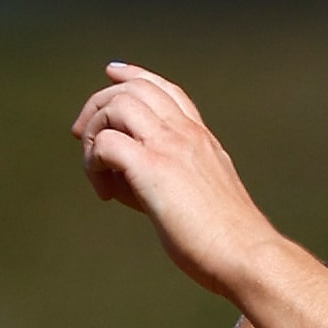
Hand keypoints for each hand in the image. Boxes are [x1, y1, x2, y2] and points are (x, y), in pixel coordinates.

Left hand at [71, 62, 287, 297]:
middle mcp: (186, 133)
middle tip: (81, 134)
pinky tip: (104, 191)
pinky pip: (107, 143)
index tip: (113, 73)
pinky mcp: (153, 167)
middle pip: (134, 88)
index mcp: (201, 138)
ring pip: (117, 105)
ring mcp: (171, 146)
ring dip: (94, 131)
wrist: (246, 254)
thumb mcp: (199, 196)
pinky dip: (94, 163)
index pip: (166, 90)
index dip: (136, 76)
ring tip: (95, 168)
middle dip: (99, 104)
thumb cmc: (224, 239)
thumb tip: (122, 180)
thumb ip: (166, 178)